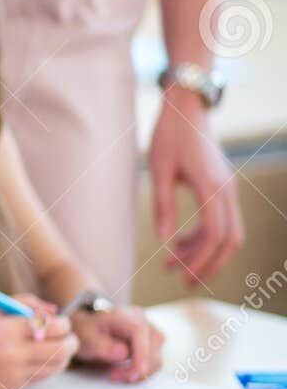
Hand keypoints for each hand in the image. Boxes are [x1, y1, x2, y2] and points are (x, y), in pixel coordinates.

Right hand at [0, 297, 78, 388]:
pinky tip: (41, 359)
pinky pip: (45, 377)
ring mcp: (16, 372)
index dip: (63, 323)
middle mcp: (15, 352)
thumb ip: (27, 302)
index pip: (52, 326)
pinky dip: (49, 367)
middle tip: (67, 337)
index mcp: (9, 329)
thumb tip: (54, 310)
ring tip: (56, 348)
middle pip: (62, 349)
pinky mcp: (16, 385)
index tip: (60, 322)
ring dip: (63, 355)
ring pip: (58, 365)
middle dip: (71, 341)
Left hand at [71, 304, 164, 382]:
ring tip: (116, 375)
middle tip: (113, 376)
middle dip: (137, 368)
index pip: (140, 333)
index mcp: (125, 316)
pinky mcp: (150, 343)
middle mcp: (142, 320)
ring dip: (140, 371)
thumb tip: (123, 354)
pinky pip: (153, 360)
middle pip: (153, 347)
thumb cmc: (86, 329)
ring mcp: (148, 331)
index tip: (132, 375)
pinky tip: (125, 372)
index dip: (140, 356)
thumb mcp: (84, 337)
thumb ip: (100, 344)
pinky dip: (142, 370)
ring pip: (156, 356)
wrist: (87, 326)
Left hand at [149, 90, 242, 284]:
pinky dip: (203, 236)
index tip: (180, 275)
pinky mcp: (223, 187)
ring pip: (228, 232)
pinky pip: (221, 220)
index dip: (200, 259)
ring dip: (203, 251)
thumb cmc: (169, 134)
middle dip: (208, 264)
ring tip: (171, 264)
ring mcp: (228, 189)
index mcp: (211, 186)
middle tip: (183, 281)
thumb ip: (162, 206)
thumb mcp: (158, 169)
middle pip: (229, 239)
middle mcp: (227, 190)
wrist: (187, 108)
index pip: (214, 233)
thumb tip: (165, 241)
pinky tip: (178, 244)